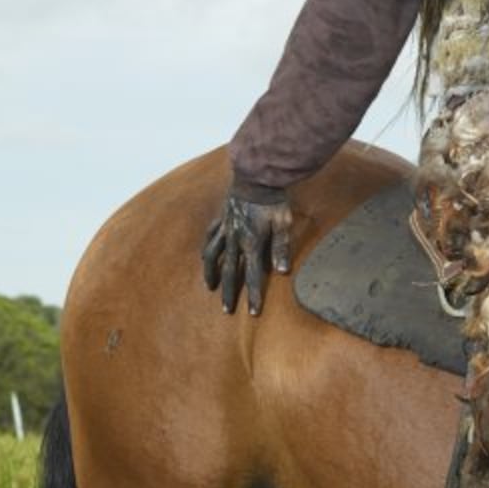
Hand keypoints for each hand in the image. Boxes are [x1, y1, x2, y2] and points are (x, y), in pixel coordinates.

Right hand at [201, 179, 293, 314]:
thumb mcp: (283, 224)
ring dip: (211, 273)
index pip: (252, 275)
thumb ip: (281, 248)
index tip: (253, 312)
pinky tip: (204, 257)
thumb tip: (283, 272)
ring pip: (213, 256)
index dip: (253, 295)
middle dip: (229, 293)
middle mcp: (235, 239)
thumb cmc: (273, 200)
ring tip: (210, 287)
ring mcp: (225, 228)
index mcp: (251, 243)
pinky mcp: (221, 218)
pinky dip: (207, 248)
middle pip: (229, 271)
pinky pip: (210, 236)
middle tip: (227, 310)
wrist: (256, 175)